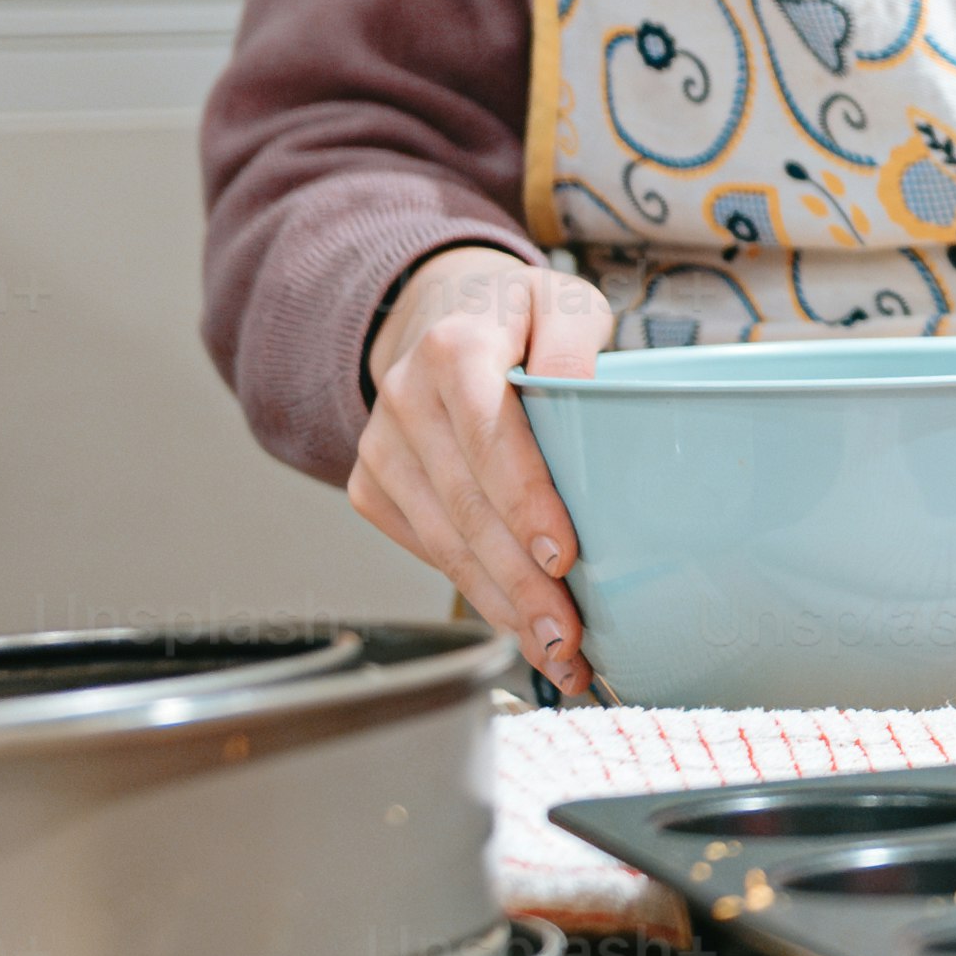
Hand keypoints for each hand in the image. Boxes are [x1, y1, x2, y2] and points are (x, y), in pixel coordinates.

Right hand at [350, 245, 611, 694]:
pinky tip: (519, 626)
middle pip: (467, 506)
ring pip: (445, 542)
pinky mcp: (372, 488)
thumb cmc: (519, 321)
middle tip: (571, 636)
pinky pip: (429, 551)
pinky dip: (477, 594)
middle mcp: (405, 400)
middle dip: (521, 581)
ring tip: (557, 653)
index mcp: (455, 349)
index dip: (525, 499)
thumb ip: (575, 336)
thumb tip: (582, 387)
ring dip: (502, 606)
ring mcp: (381, 448)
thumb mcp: (560, 301)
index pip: (489, 434)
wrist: (439, 318)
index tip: (563, 556)